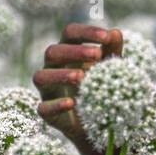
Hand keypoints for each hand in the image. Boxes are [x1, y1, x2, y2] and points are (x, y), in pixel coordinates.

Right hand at [33, 23, 122, 154]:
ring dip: (60, 75)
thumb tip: (115, 33)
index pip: (70, 34)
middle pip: (52, 52)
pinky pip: (43, 108)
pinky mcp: (47, 113)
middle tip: (97, 55)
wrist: (99, 122)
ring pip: (40, 76)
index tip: (106, 37)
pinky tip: (72, 103)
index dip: (86, 32)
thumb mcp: (110, 68)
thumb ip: (112, 51)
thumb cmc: (102, 86)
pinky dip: (56, 104)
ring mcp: (48, 90)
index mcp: (68, 52)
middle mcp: (53, 68)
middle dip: (74, 51)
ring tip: (81, 77)